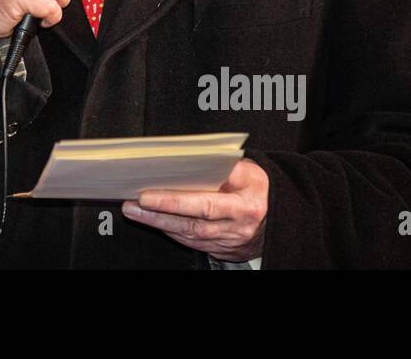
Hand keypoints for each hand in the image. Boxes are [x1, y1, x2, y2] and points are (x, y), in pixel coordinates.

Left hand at [121, 158, 268, 261]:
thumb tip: (189, 160)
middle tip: (133, 203)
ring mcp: (229, 240)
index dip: (175, 200)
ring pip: (189, 234)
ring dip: (158, 223)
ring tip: (134, 211)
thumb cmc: (257, 189)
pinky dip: (171, 231)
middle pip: (194, 221)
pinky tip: (154, 221)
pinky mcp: (221, 250)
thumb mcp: (250, 172)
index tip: (148, 193)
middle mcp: (237, 224)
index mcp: (246, 202)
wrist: (278, 221)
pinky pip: (192, 242)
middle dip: (160, 212)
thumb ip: (224, 166)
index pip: (207, 202)